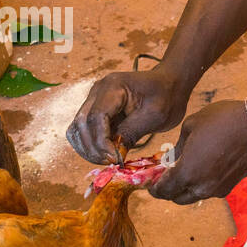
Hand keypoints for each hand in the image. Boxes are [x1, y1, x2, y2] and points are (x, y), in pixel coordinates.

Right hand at [67, 66, 190, 163]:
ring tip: (107, 159)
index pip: (96, 117)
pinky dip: (89, 144)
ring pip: (77, 128)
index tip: (114, 158)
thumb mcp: (154, 116)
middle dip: (92, 147)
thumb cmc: (166, 97)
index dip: (101, 142)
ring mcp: (94, 99)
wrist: (169, 84)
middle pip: (81, 123)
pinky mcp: (96, 109)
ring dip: (87, 148)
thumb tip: (112, 155)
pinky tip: (104, 153)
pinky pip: (83, 130)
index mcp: (113, 87)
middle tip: (110, 162)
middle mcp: (98, 91)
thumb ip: (131, 132)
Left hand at [149, 100, 246, 204]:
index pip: (163, 191)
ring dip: (185, 187)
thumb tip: (173, 156)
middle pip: (177, 198)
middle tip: (165, 176)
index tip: (150, 182)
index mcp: (187, 173)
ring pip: (194, 196)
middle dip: (168, 190)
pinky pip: (209, 190)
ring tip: (184, 169)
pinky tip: (202, 167)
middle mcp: (201, 187)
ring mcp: (218, 189)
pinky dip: (201, 183)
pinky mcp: (231, 186)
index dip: (153, 188)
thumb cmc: (223, 121)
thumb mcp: (191, 126)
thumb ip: (177, 146)